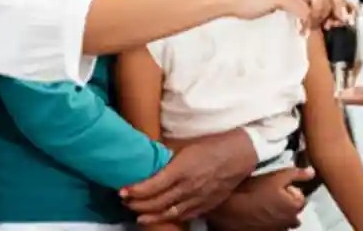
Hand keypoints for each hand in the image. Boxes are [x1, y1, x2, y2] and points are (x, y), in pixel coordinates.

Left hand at [120, 129, 256, 223]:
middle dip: (137, 204)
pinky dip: (169, 217)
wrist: (240, 154)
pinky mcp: (206, 204)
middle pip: (156, 202)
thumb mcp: (186, 145)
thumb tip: (149, 159)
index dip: (135, 191)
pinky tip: (161, 217)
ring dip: (150, 216)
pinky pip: (184, 215)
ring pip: (168, 213)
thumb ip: (167, 156)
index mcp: (182, 169)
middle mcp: (188, 187)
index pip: (152, 186)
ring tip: (138, 216)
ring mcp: (197, 198)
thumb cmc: (213, 144)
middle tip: (125, 202)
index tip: (122, 191)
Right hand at [206, 167, 312, 229]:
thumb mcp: (278, 175)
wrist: (230, 205)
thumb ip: (297, 173)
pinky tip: (259, 214)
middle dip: (287, 205)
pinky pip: (272, 228)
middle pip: (293, 213)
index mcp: (294, 207)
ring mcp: (277, 230)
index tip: (280, 186)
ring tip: (265, 205)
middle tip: (272, 195)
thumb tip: (312, 172)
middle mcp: (289, 222)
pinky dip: (268, 223)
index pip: (301, 198)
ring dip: (278, 216)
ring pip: (283, 223)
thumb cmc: (254, 189)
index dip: (291, 190)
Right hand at [228, 0, 349, 31]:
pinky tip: (300, 29)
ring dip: (318, 18)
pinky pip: (305, 12)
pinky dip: (305, 24)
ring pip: (320, 2)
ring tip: (307, 25)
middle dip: (333, 11)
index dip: (341, 3)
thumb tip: (331, 13)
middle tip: (327, 25)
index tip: (341, 19)